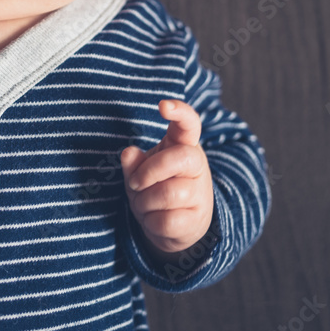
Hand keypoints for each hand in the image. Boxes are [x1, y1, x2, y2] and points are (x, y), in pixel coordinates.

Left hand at [120, 99, 213, 255]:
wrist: (176, 225)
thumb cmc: (155, 186)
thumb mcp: (140, 170)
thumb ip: (133, 162)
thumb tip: (128, 153)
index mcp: (182, 144)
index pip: (189, 122)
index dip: (179, 111)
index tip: (163, 105)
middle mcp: (196, 165)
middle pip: (179, 158)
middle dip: (149, 172)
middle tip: (135, 183)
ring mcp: (200, 193)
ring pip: (169, 193)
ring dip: (144, 202)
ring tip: (143, 203)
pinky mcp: (197, 219)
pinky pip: (167, 220)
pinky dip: (150, 222)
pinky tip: (152, 218)